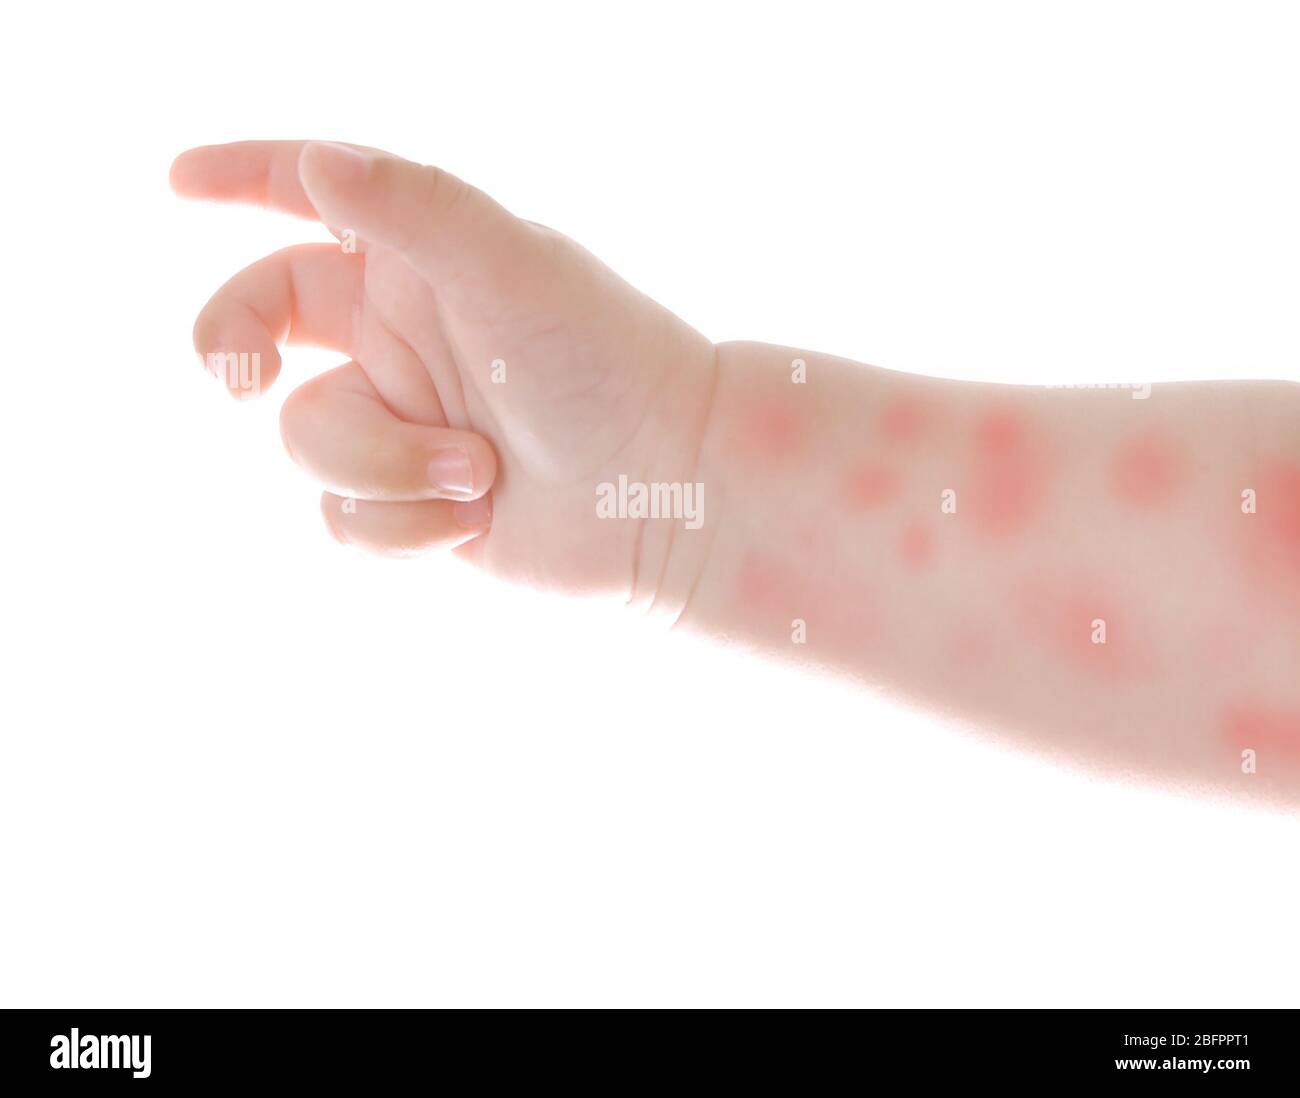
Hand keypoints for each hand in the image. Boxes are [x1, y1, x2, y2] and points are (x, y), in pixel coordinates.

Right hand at [172, 140, 716, 598]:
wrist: (667, 495)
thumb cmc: (607, 365)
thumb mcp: (513, 269)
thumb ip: (415, 208)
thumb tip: (319, 160)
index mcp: (423, 260)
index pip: (312, 201)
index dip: (242, 180)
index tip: (178, 182)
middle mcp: (403, 335)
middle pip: (265, 318)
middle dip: (234, 342)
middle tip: (240, 374)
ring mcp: (403, 420)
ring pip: (308, 441)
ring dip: (385, 465)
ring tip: (481, 473)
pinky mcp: (413, 502)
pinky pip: (345, 518)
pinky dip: (403, 524)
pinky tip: (476, 517)